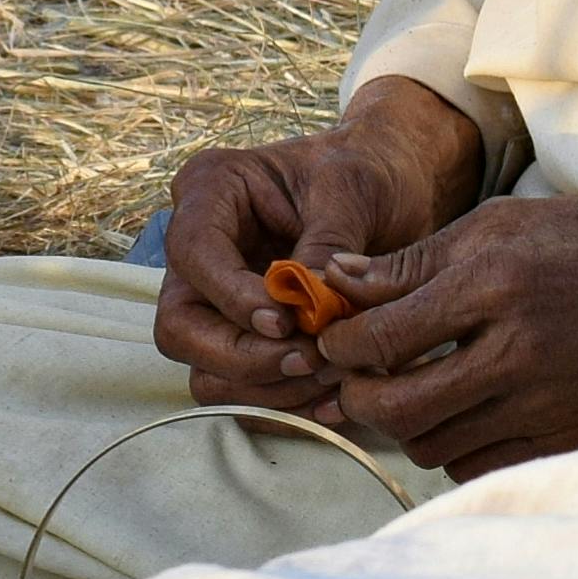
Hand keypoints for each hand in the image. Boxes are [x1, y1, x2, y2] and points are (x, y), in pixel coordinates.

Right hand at [154, 77, 489, 410]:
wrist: (396, 190)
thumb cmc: (369, 174)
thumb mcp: (353, 194)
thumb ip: (324, 249)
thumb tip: (307, 311)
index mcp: (212, 191)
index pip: (193, 255)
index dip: (231, 298)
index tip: (285, 323)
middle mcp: (200, 252)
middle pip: (181, 327)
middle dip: (244, 357)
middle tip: (311, 359)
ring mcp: (216, 302)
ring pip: (206, 372)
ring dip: (267, 387)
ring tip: (332, 374)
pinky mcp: (244, 341)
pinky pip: (244, 392)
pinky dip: (285, 403)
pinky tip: (332, 394)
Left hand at [308, 180, 577, 480]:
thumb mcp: (500, 224)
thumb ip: (414, 262)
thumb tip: (335, 283)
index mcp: (497, 285)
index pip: (383, 339)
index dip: (341, 345)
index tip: (335, 339)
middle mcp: (521, 353)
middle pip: (398, 410)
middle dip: (360, 397)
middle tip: (360, 377)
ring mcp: (551, 406)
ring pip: (434, 447)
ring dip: (408, 424)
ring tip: (415, 388)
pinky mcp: (574, 438)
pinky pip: (481, 465)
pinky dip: (457, 446)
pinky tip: (465, 411)